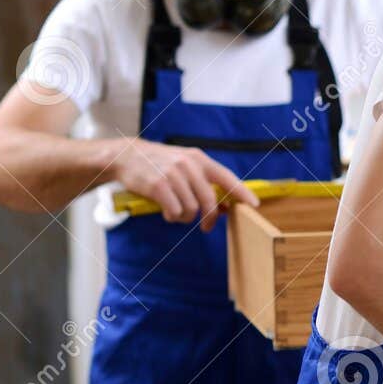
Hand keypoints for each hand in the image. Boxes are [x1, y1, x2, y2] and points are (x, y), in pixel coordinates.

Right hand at [108, 138, 256, 230]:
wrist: (127, 156)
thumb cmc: (160, 164)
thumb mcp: (184, 165)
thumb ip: (203, 182)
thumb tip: (223, 208)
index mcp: (198, 159)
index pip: (226, 177)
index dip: (242, 192)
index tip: (254, 205)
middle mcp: (188, 165)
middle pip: (209, 200)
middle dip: (210, 218)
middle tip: (206, 227)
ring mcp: (173, 175)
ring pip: (191, 209)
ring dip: (185, 217)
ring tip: (176, 212)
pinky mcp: (158, 186)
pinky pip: (174, 212)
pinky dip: (172, 216)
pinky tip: (166, 211)